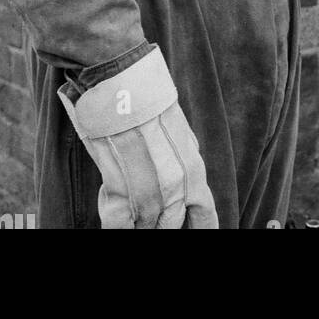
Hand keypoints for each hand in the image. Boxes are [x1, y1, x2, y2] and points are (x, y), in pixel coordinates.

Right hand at [61, 46, 218, 228]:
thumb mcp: (178, 129)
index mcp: (192, 168)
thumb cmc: (148, 102)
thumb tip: (187, 174)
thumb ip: (183, 156)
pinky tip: (114, 210)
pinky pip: (118, 225)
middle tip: (153, 216)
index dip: (202, 227)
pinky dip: (117, 223)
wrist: (121, 85)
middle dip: (162, 224)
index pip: (203, 212)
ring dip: (138, 222)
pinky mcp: (117, 189)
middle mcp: (173, 185)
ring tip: (132, 206)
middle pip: (170, 223)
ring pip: (145, 226)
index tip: (203, 233)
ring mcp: (145, 190)